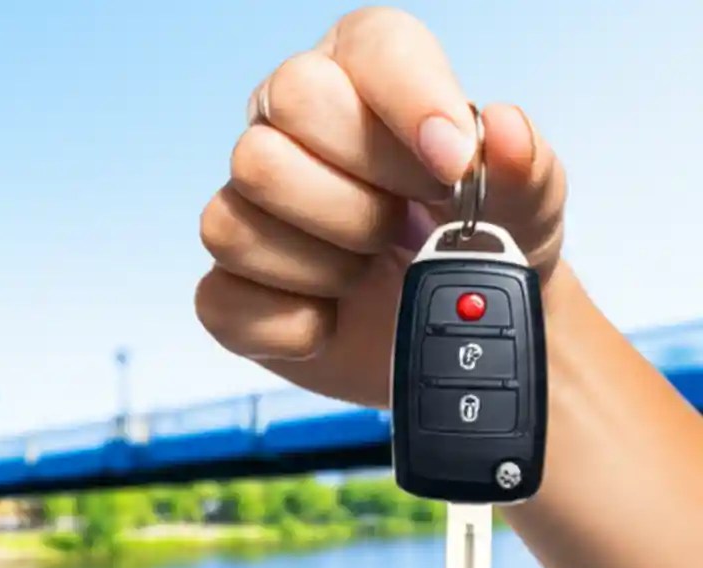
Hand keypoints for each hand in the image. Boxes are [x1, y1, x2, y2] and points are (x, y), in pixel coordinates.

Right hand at [195, 7, 569, 407]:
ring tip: (369, 271)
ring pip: (235, 222)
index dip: (411, 101)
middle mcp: (288, 126)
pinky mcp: (228, 288)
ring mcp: (248, 206)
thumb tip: (503, 131)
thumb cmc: (482, 243)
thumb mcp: (528, 206)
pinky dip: (297, 324)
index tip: (450, 164)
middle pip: (272, 132)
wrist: (456, 332)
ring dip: (326, 265)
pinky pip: (226, 300)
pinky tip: (334, 316)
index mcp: (362, 74)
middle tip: (405, 228)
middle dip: (356, 200)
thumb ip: (525, 168)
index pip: (367, 47)